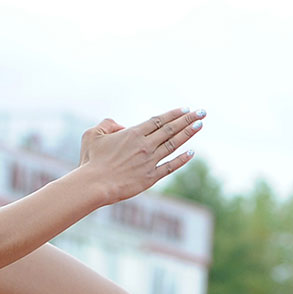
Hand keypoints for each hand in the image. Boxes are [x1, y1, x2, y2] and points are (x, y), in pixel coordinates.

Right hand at [78, 108, 203, 203]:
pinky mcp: (150, 177)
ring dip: (188, 133)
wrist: (94, 184)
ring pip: (174, 144)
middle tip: (201, 112)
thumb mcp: (92, 135)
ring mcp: (150, 161)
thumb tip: (120, 125)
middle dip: (188, 119)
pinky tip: (191, 153)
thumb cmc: (91, 161)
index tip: (185, 109)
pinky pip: (170, 166)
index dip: (173, 114)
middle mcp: (145, 145)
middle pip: (171, 129)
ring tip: (199, 125)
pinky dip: (182, 159)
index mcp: (133, 133)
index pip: (159, 120)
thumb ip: (107, 124)